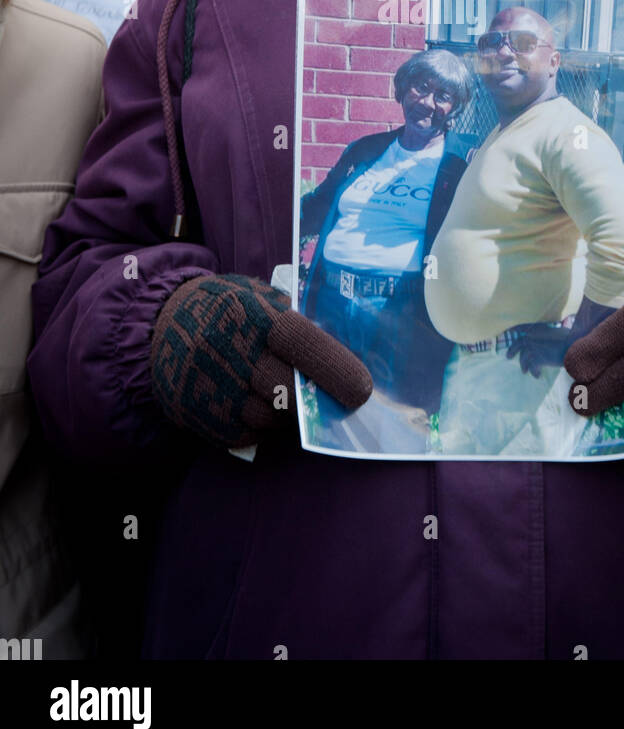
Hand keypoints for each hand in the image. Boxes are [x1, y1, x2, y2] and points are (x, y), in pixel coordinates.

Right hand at [151, 274, 372, 446]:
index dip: (332, 365)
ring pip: (269, 415)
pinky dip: (264, 425)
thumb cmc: (224, 308)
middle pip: (286, 388)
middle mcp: (228, 350)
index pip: (299, 340)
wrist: (158, 326)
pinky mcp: (199, 416)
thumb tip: (347, 348)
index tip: (361, 387)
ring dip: (289, 412)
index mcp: (249, 312)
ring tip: (292, 395)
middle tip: (343, 401)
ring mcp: (210, 386)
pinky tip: (262, 406)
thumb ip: (292, 318)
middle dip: (317, 398)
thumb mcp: (254, 296)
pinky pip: (247, 432)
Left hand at [506, 322, 571, 376]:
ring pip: (523, 359)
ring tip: (524, 371)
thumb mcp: (556, 331)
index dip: (511, 331)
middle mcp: (531, 337)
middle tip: (508, 356)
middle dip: (511, 350)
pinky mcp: (536, 359)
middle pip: (517, 344)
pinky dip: (534, 372)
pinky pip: (532, 368)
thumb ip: (547, 335)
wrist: (573, 346)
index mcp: (536, 328)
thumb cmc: (570, 338)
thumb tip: (543, 341)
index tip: (507, 333)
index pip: (519, 328)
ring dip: (524, 366)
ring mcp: (532, 348)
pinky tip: (537, 375)